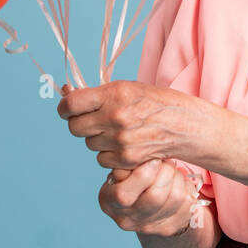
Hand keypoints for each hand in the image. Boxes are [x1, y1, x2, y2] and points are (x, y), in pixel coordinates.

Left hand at [57, 79, 209, 169]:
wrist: (183, 125)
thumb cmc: (154, 102)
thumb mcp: (127, 88)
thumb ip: (97, 94)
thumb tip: (65, 92)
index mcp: (114, 94)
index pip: (71, 104)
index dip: (64, 107)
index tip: (66, 109)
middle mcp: (114, 118)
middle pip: (75, 128)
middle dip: (79, 123)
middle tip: (92, 119)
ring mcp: (120, 141)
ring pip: (88, 144)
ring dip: (96, 138)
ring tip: (115, 130)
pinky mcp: (125, 159)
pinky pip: (101, 159)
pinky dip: (107, 153)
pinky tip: (123, 144)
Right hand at [99, 159, 198, 235]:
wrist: (145, 203)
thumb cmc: (132, 176)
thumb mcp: (122, 167)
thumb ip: (128, 162)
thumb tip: (143, 157)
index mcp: (109, 202)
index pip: (123, 195)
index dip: (142, 174)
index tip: (153, 159)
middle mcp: (126, 220)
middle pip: (155, 197)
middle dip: (165, 171)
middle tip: (164, 161)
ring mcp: (149, 228)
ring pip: (175, 197)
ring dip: (177, 176)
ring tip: (170, 170)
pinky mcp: (170, 228)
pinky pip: (187, 202)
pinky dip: (186, 186)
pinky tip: (177, 182)